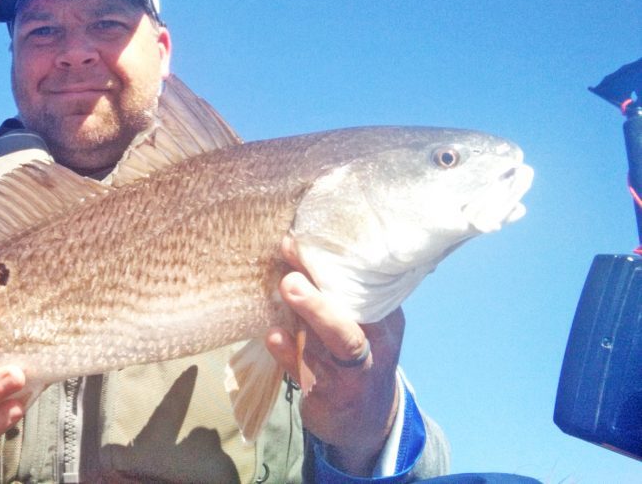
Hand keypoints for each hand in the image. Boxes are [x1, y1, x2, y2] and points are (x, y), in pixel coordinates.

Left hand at [266, 241, 403, 475]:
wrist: (365, 420)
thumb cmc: (355, 356)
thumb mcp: (362, 325)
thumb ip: (339, 293)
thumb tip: (298, 243)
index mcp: (384, 320)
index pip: (365, 287)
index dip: (334, 262)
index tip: (302, 237)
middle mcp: (375, 345)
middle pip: (352, 318)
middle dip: (323, 294)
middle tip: (292, 267)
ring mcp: (354, 373)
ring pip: (336, 343)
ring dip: (310, 314)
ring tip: (287, 288)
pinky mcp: (332, 396)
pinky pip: (309, 373)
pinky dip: (290, 354)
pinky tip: (272, 337)